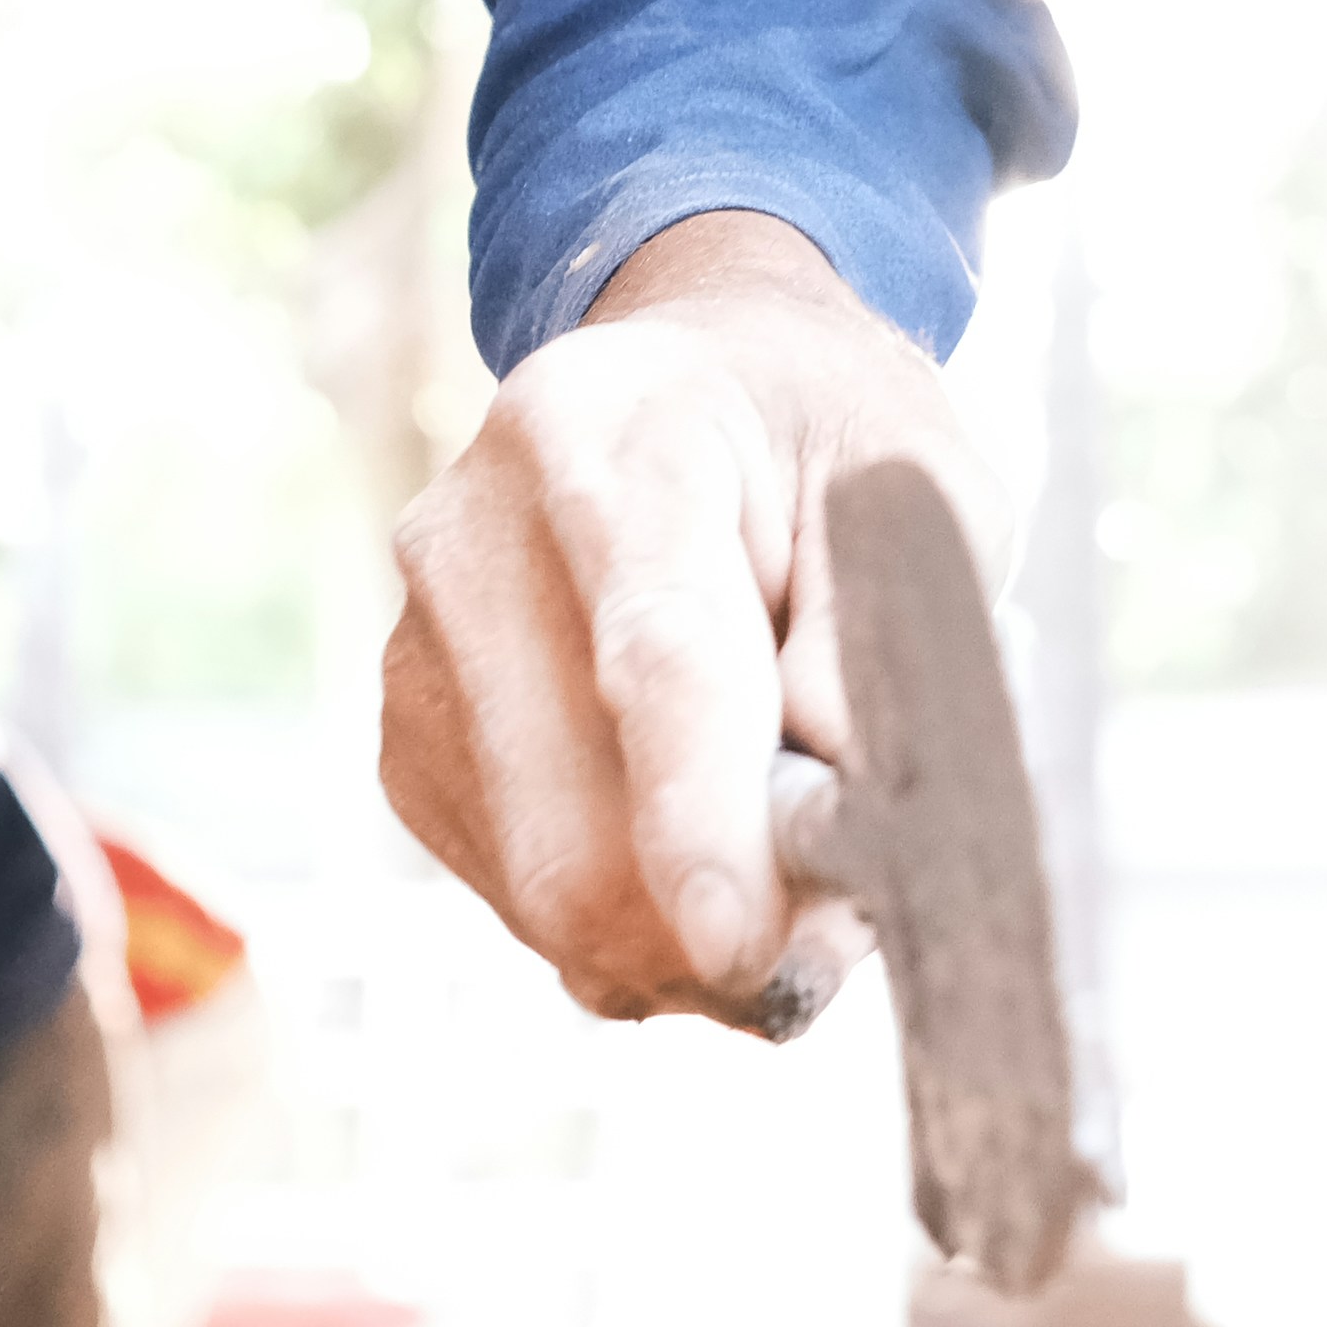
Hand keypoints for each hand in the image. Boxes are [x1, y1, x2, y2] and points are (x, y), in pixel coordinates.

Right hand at [380, 210, 980, 1027]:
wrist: (696, 381)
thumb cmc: (823, 442)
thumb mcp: (917, 493)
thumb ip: (880, 655)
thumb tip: (825, 839)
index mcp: (617, 431)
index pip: (654, 653)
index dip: (699, 816)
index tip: (746, 945)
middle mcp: (475, 532)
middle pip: (573, 821)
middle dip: (716, 932)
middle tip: (840, 940)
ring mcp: (418, 645)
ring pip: (545, 888)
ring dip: (686, 942)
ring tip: (790, 877)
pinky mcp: (409, 742)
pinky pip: (524, 905)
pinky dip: (632, 929)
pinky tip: (699, 852)